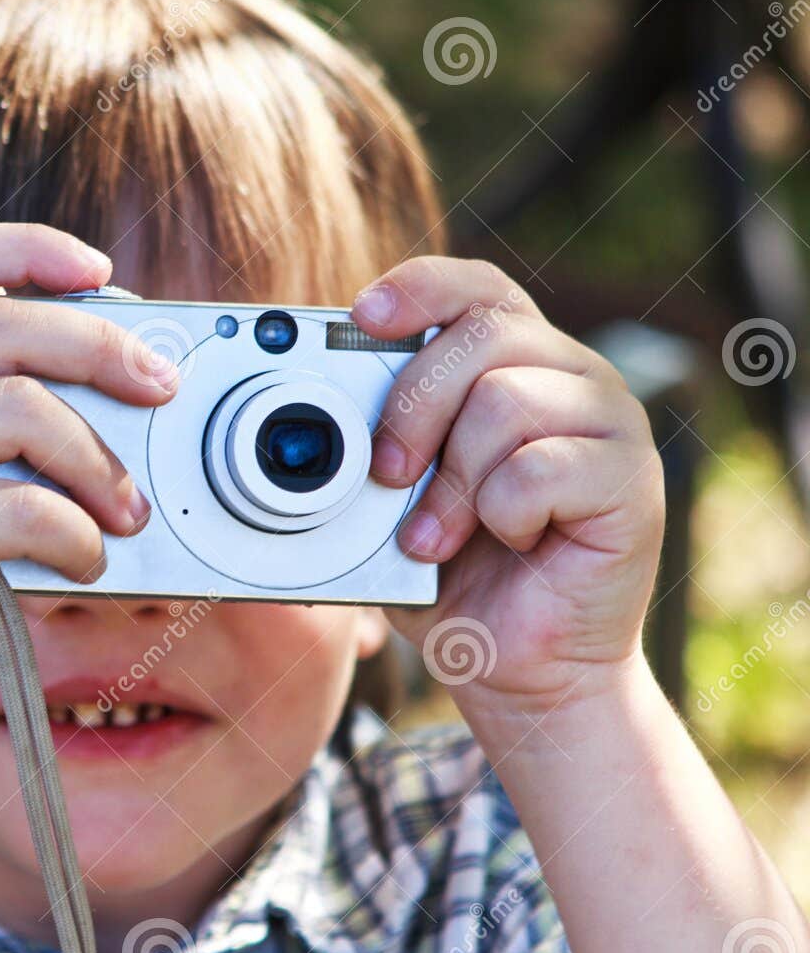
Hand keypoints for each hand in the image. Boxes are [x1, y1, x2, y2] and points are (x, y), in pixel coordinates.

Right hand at [0, 224, 177, 729]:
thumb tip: (116, 381)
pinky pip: (25, 505)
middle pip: (5, 323)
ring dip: (99, 461)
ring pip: (22, 407)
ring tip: (129, 510)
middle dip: (102, 347)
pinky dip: (77, 535)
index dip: (31, 249)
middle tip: (161, 387)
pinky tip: (85, 560)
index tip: (100, 271)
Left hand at [352, 257, 664, 729]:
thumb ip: (372, 442)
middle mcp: (571, 377)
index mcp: (516, 363)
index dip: (421, 289)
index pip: (476, 289)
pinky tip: (512, 543)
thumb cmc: (454, 576)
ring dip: (453, 483)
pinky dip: (502, 515)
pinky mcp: (634, 481)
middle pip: (481, 337)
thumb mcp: (393, 498)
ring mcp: (611, 425)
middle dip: (412, 408)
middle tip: (386, 475)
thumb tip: (317, 407)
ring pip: (506, 402)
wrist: (514, 663)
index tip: (362, 316)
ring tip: (441, 535)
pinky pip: (540, 468)